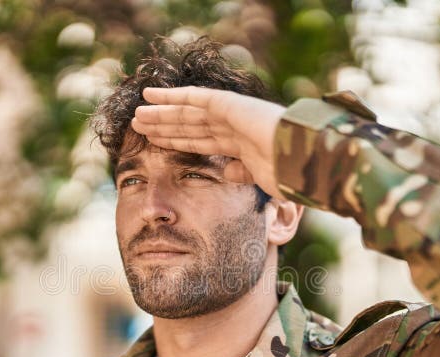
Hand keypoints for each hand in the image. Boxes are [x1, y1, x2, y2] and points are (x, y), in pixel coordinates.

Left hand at [131, 86, 285, 198]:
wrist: (302, 158)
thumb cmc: (288, 173)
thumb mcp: (259, 178)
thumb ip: (242, 172)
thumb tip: (227, 173)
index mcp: (239, 145)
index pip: (200, 142)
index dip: (176, 141)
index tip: (155, 142)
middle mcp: (232, 126)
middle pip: (188, 126)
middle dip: (163, 125)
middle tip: (138, 125)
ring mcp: (230, 114)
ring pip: (185, 113)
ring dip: (160, 113)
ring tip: (137, 114)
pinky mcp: (228, 104)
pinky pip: (193, 99)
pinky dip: (171, 96)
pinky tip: (151, 96)